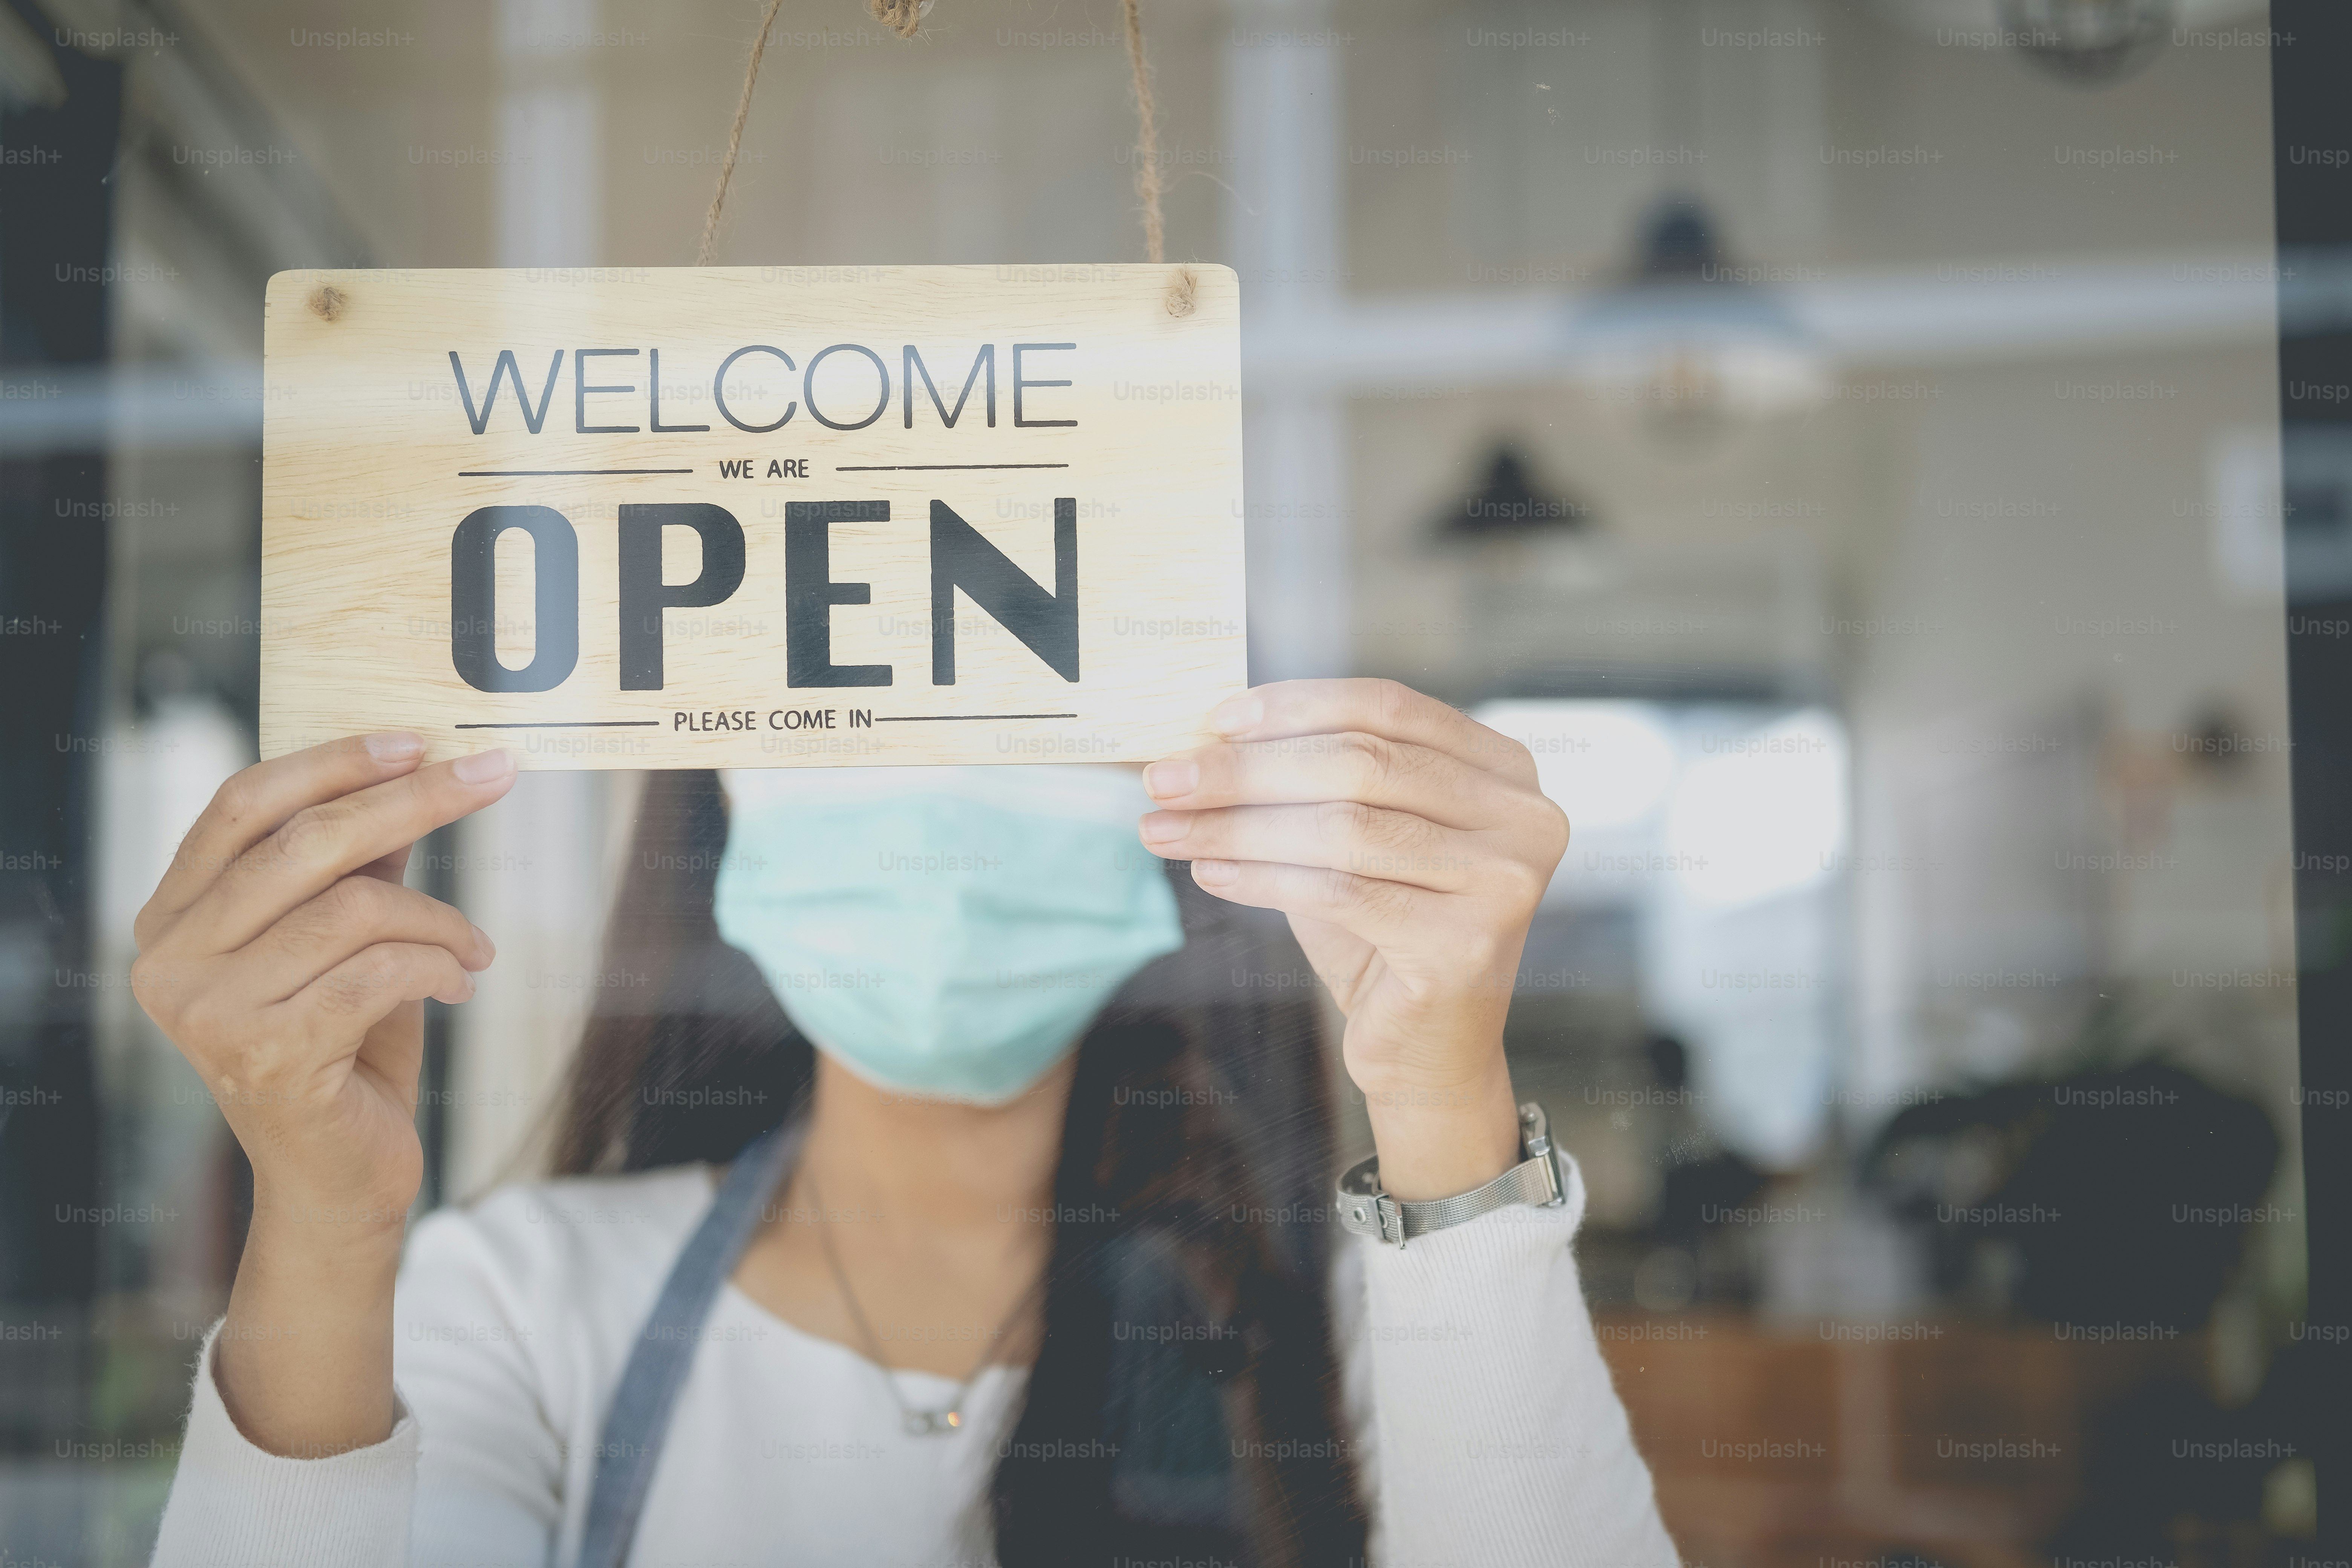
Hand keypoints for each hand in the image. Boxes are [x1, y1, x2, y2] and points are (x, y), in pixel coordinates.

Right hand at [131, 732, 512, 1453]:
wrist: (339, 1179)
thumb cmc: (343, 1049)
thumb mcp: (343, 940)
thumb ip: (354, 864)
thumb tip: (409, 768)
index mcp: (170, 919)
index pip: (241, 804)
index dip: (333, 762)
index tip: (419, 740)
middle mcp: (168, 962)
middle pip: (305, 843)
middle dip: (414, 802)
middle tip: (495, 777)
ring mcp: (208, 1015)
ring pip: (355, 910)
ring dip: (441, 919)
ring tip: (475, 948)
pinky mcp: (267, 1058)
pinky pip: (378, 973)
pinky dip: (439, 966)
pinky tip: (461, 985)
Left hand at [1138, 679, 1567, 1199]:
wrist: (1428, 1051)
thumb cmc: (1385, 933)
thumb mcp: (1355, 836)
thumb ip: (1313, 779)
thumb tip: (1212, 734)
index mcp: (1503, 770)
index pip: (1389, 707)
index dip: (1295, 706)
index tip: (1213, 719)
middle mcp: (1522, 816)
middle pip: (1360, 764)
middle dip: (1247, 768)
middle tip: (1164, 778)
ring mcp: (1502, 880)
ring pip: (1343, 828)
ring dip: (1236, 825)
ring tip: (1164, 829)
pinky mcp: (1466, 944)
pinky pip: (1338, 892)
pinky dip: (1260, 878)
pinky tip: (1208, 873)